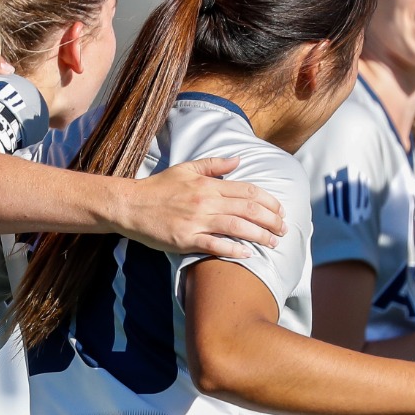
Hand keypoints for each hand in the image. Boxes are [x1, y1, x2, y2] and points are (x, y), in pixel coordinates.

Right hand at [115, 157, 284, 259]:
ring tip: (274, 242)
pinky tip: (248, 254)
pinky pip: (215, 245)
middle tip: (284, 229)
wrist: (130, 205)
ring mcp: (196, 221)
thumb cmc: (158, 188)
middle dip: (271, 220)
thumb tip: (239, 160)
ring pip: (237, 227)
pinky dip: (233, 249)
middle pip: (248, 209)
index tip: (280, 210)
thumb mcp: (186, 169)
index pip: (247, 191)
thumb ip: (213, 164)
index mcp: (208, 185)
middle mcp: (206, 202)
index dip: (268, 201)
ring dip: (260, 235)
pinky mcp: (186, 239)